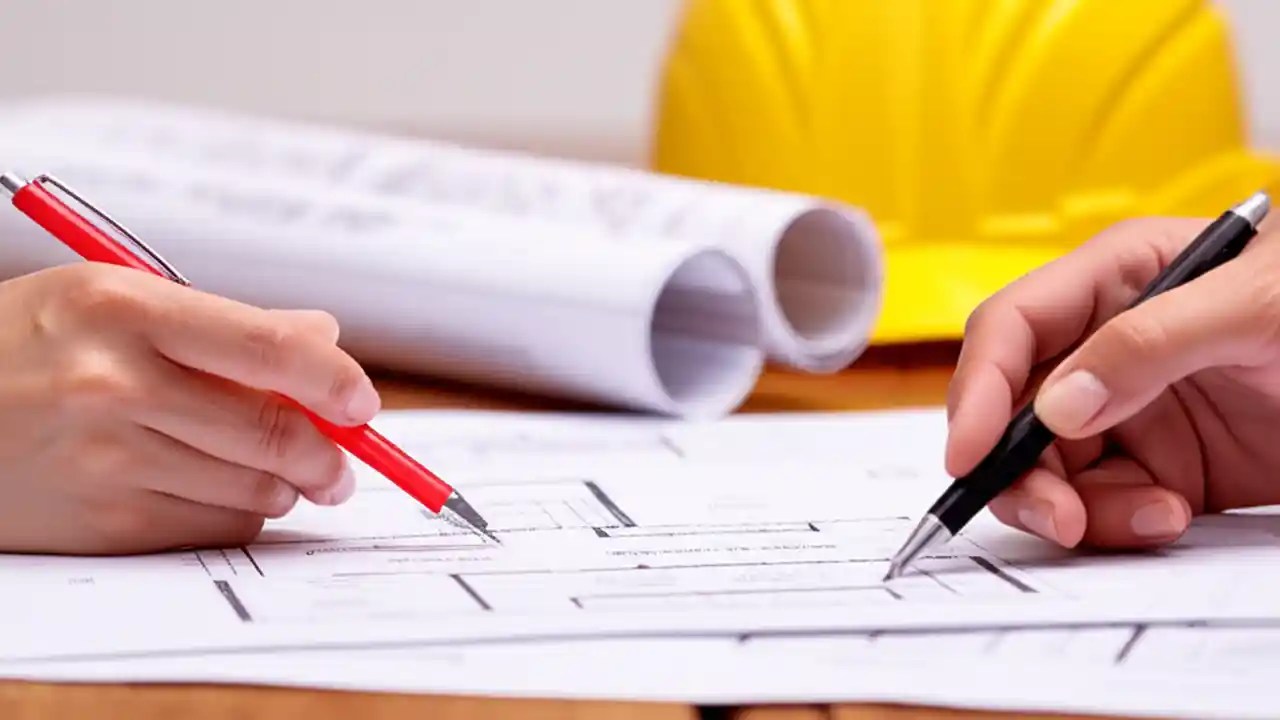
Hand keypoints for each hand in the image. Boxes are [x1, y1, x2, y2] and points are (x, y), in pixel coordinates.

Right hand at [0, 263, 379, 554]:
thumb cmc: (30, 344)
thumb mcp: (112, 299)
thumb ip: (225, 324)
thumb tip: (324, 342)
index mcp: (122, 308)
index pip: (268, 347)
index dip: (335, 379)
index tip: (363, 403)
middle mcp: (112, 385)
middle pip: (272, 431)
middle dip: (329, 454)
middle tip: (342, 462)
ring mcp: (103, 460)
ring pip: (254, 488)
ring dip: (283, 484)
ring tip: (269, 466)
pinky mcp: (97, 523)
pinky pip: (213, 528)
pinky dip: (237, 513)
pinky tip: (214, 488)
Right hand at [947, 217, 1279, 549]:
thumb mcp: (1257, 306)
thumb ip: (1150, 343)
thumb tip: (1058, 403)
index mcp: (1116, 279)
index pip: (1012, 328)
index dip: (979, 389)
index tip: (969, 451)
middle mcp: (1109, 346)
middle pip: (1016, 412)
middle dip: (1024, 470)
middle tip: (1059, 516)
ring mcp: (1134, 409)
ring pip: (1054, 469)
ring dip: (1084, 506)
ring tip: (1152, 515)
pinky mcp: (1165, 465)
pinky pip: (1105, 504)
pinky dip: (1122, 523)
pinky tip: (1171, 514)